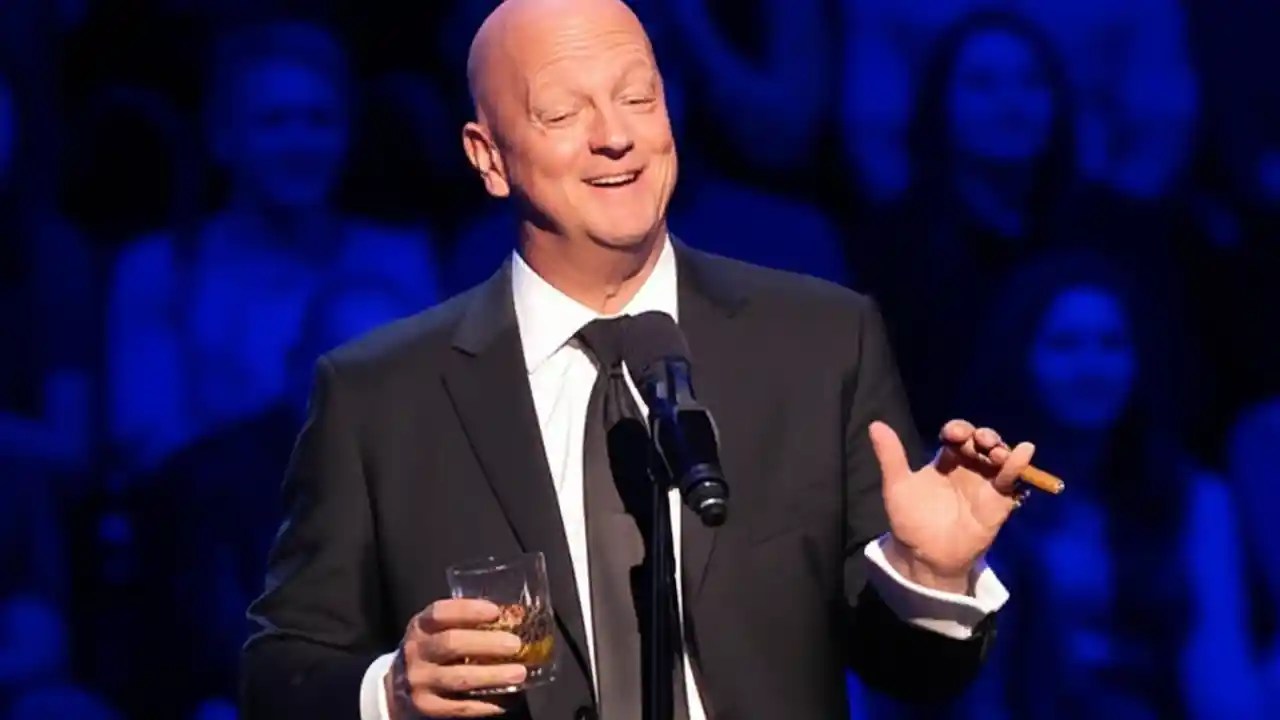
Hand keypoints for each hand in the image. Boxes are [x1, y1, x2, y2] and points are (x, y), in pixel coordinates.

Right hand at [386, 598, 527, 718]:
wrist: (398, 687)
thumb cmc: (430, 650)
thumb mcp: (436, 630)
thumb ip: (465, 622)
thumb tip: (516, 615)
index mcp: (421, 626)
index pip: (440, 613)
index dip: (468, 611)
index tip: (495, 612)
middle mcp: (417, 652)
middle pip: (451, 644)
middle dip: (486, 643)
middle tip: (515, 644)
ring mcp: (420, 681)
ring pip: (458, 678)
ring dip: (492, 676)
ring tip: (518, 673)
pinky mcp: (427, 706)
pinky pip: (460, 707)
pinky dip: (485, 703)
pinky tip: (505, 700)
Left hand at [870, 419, 1034, 593]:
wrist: (923, 555)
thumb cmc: (910, 520)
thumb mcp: (897, 485)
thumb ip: (890, 456)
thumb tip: (875, 424)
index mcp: (946, 460)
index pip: (957, 435)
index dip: (958, 429)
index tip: (952, 433)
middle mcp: (968, 467)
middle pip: (981, 442)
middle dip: (982, 435)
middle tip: (978, 439)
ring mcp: (985, 483)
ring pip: (998, 458)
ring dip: (1000, 448)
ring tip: (995, 450)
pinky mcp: (998, 501)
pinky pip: (1011, 480)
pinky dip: (1019, 465)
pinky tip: (1024, 452)